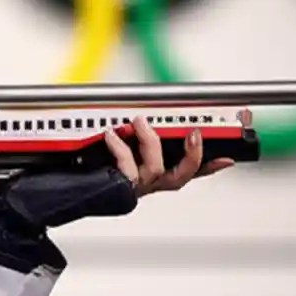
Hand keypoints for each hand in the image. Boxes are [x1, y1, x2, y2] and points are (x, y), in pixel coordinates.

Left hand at [103, 116, 234, 196]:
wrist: (68, 184)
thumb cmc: (95, 162)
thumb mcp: (124, 144)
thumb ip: (142, 132)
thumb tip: (148, 109)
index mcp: (157, 174)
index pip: (191, 171)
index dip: (211, 166)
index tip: (228, 157)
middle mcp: (149, 182)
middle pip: (182, 176)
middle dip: (192, 154)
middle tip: (194, 133)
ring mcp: (135, 186)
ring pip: (156, 169)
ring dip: (150, 141)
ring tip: (140, 122)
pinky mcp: (118, 186)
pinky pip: (126, 169)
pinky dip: (120, 148)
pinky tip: (112, 135)